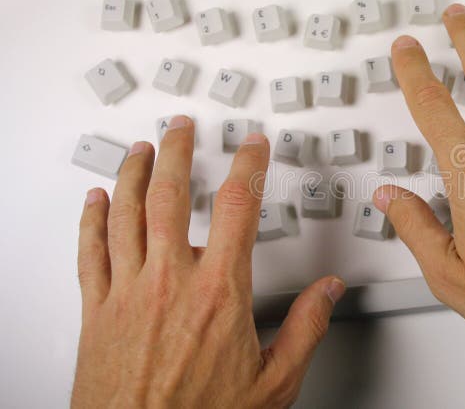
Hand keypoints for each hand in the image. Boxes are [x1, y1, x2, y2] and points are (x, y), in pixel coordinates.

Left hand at [73, 117, 344, 407]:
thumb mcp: (275, 381)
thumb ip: (306, 329)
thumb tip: (329, 292)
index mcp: (219, 291)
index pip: (237, 206)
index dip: (248, 166)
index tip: (252, 146)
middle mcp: (170, 281)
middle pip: (170, 195)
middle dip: (177, 151)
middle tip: (182, 128)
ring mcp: (128, 292)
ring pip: (126, 213)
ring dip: (133, 173)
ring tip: (141, 150)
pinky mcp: (95, 311)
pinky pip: (90, 251)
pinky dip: (91, 219)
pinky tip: (95, 200)